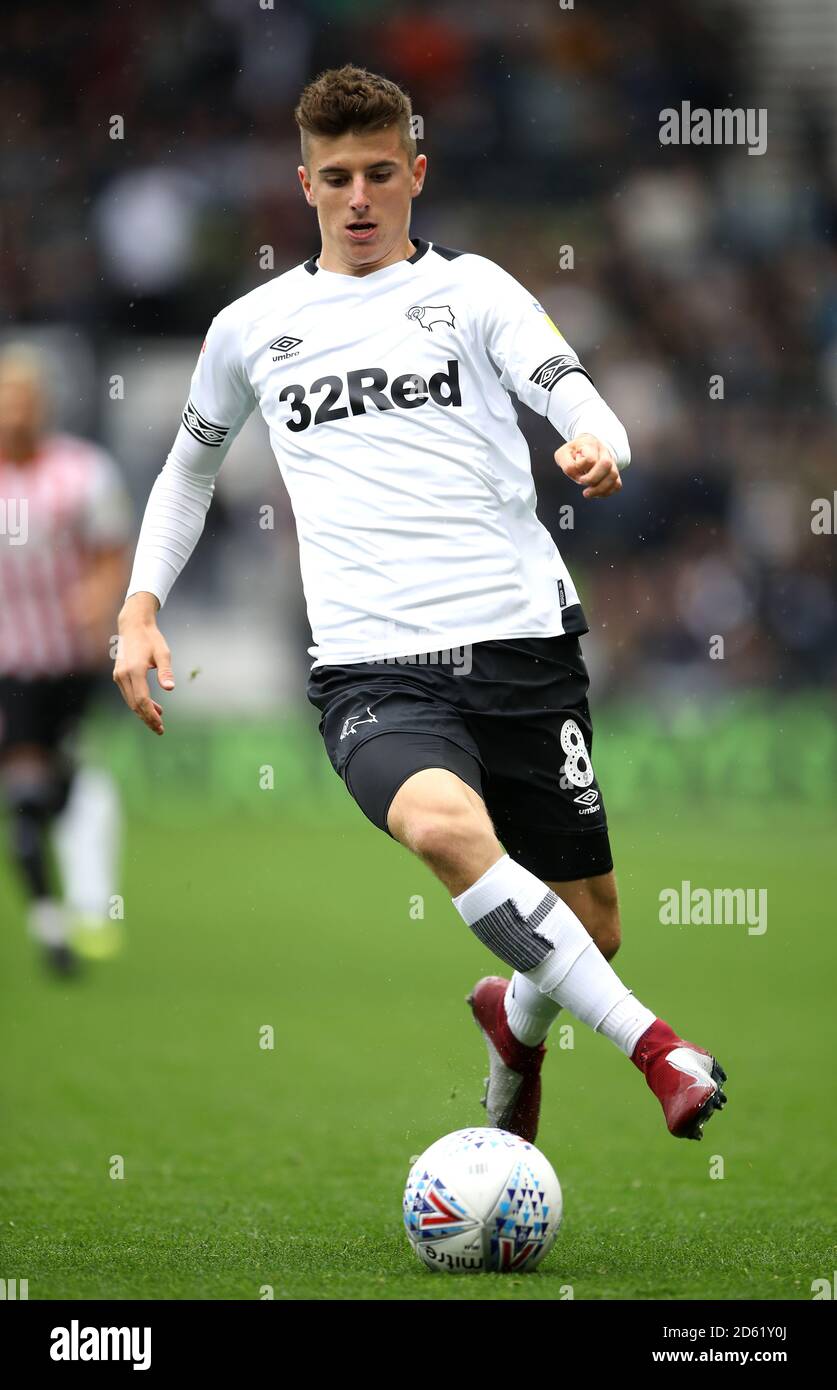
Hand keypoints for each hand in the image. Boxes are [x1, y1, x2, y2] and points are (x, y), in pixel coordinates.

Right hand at [112, 593, 173, 735]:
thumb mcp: (163, 653)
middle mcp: (123, 675)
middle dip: (147, 718)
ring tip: (159, 720)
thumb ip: (165, 671)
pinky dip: (139, 703)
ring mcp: (118, 676)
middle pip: (134, 704)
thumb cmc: (151, 638)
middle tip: (160, 730)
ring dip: (143, 712)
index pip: (142, 699)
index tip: (160, 725)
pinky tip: (152, 707)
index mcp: (134, 670)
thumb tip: (170, 688)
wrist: (133, 626)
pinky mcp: (119, 675)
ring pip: (130, 701)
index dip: (150, 715)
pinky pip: (129, 694)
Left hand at [555, 433, 621, 498]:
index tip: (575, 468)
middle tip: (582, 482)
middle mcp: (603, 452)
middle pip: (606, 464)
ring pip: (613, 475)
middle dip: (592, 478)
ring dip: (599, 488)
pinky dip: (606, 492)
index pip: (589, 458)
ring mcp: (611, 462)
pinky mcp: (613, 472)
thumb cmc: (574, 452)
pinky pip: (617, 484)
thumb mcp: (563, 454)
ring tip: (588, 492)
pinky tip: (596, 493)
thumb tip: (577, 475)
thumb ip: (567, 464)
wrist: (586, 447)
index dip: (580, 467)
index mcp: (590, 445)